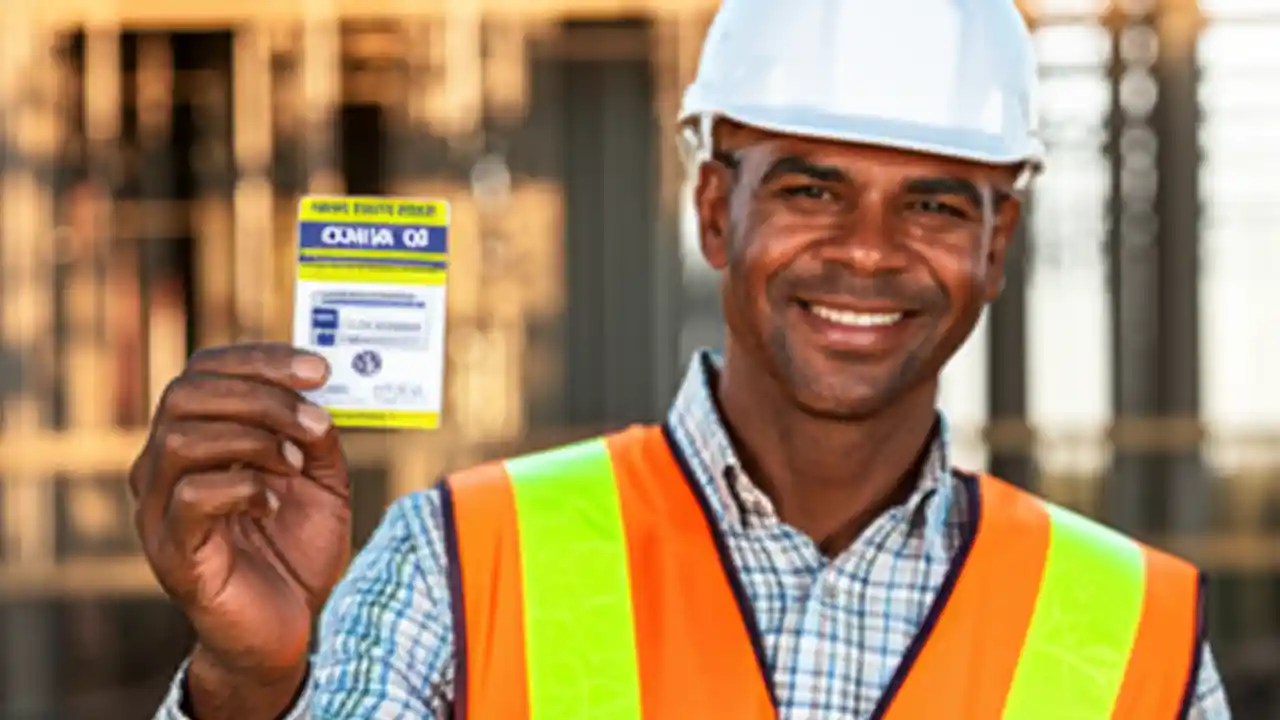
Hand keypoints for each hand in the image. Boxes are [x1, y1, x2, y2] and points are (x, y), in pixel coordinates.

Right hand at [130, 343, 350, 713]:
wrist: (286, 629)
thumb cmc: (296, 550)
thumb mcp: (323, 482)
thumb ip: (317, 438)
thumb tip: (319, 396)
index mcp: (199, 437)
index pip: (205, 371)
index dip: (259, 359)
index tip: (319, 369)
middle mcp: (164, 465)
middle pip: (186, 394)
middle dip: (261, 396)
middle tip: (314, 421)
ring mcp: (159, 509)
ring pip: (180, 439)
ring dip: (252, 440)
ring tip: (294, 466)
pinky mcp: (171, 552)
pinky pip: (189, 497)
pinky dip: (241, 488)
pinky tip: (273, 503)